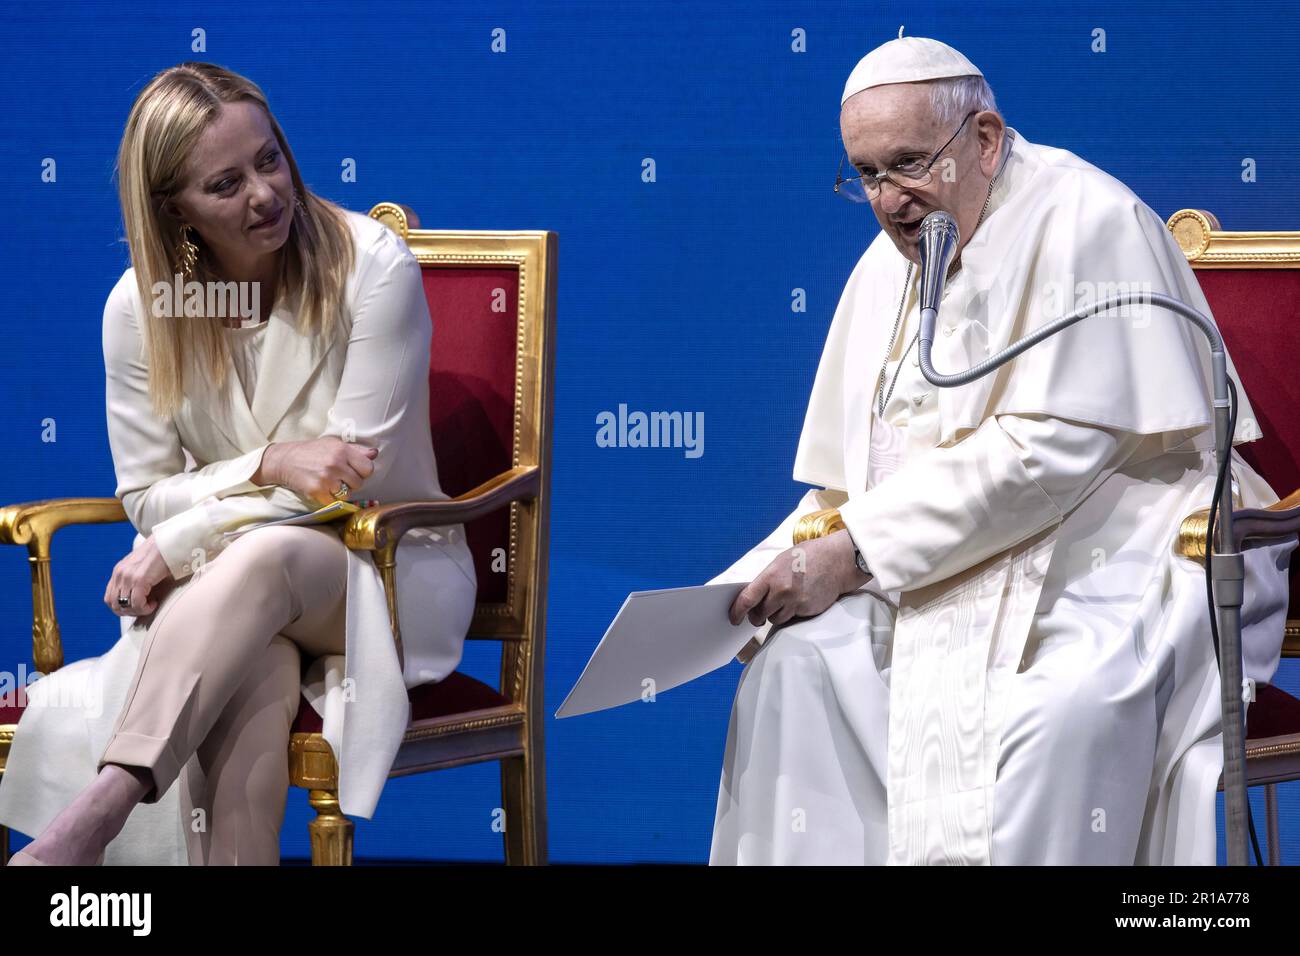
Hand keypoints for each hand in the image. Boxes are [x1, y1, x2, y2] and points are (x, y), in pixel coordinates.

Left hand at [104, 536, 173, 616]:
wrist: (169, 543)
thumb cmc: (161, 555)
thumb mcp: (142, 567)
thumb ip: (135, 579)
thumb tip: (137, 598)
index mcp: (119, 571)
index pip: (109, 598)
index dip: (122, 608)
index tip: (137, 606)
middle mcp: (120, 574)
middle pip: (114, 605)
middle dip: (129, 612)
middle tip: (144, 608)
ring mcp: (128, 577)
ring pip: (124, 606)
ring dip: (138, 611)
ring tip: (150, 605)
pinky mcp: (139, 579)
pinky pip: (137, 603)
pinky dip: (145, 608)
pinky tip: (154, 603)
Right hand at [260, 437, 377, 505]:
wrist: (284, 460)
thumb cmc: (311, 451)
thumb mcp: (333, 444)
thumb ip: (356, 450)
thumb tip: (375, 453)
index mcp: (342, 450)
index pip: (368, 468)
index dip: (362, 471)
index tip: (353, 470)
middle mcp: (336, 463)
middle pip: (359, 483)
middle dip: (351, 482)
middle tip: (338, 477)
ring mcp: (327, 478)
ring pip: (348, 494)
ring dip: (340, 491)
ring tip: (329, 482)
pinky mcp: (317, 491)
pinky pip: (334, 501)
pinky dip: (329, 499)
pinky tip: (321, 489)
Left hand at [728, 530, 870, 627]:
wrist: (837, 560)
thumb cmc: (807, 557)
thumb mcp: (781, 561)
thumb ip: (767, 579)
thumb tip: (753, 595)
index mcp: (771, 576)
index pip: (747, 599)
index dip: (737, 611)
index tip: (733, 618)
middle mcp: (782, 591)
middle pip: (760, 614)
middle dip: (757, 615)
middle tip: (759, 612)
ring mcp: (796, 602)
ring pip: (775, 619)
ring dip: (775, 615)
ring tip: (782, 602)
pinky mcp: (807, 610)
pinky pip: (792, 618)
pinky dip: (790, 614)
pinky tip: (797, 601)